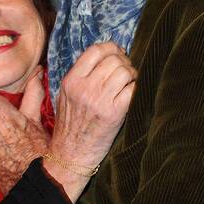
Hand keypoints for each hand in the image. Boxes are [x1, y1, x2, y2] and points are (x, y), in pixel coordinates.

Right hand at [43, 42, 136, 200]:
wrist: (71, 155)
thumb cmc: (71, 126)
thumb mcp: (65, 96)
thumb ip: (81, 76)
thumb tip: (105, 56)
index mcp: (71, 80)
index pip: (96, 50)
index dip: (112, 49)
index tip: (118, 55)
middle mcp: (84, 88)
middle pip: (114, 59)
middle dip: (125, 63)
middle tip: (127, 74)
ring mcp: (99, 100)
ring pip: (125, 71)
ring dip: (133, 76)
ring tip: (129, 85)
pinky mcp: (114, 113)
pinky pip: (133, 89)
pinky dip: (137, 89)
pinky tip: (133, 95)